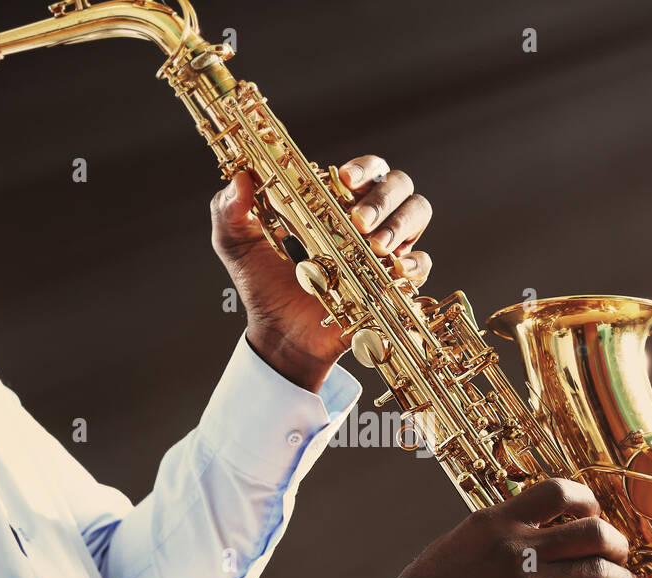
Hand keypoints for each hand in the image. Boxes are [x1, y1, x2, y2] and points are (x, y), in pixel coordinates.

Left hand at [210, 154, 433, 391]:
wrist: (280, 334)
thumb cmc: (262, 284)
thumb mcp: (236, 244)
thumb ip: (230, 209)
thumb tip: (241, 178)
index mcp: (334, 200)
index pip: (365, 169)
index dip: (362, 168)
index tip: (344, 180)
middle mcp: (366, 218)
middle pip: (399, 185)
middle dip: (384, 198)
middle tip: (359, 222)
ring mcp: (384, 249)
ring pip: (418, 213)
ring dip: (402, 224)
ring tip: (375, 246)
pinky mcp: (394, 282)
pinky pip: (422, 265)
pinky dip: (414, 265)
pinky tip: (393, 271)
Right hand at [368, 479, 644, 577]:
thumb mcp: (457, 544)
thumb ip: (495, 536)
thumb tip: (527, 535)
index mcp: (495, 522)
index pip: (558, 492)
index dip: (587, 502)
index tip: (592, 517)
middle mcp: (516, 546)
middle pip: (592, 531)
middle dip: (615, 544)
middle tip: (616, 556)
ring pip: (600, 570)